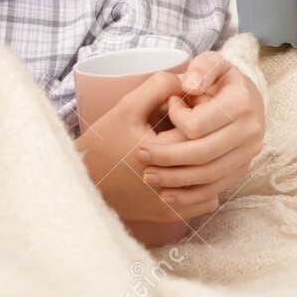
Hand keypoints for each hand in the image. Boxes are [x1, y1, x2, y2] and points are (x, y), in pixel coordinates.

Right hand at [76, 69, 217, 222]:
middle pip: (208, 153)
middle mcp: (170, 184)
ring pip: (214, 178)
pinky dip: (204, 182)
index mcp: (161, 154)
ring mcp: (172, 204)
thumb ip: (158, 87)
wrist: (83, 183)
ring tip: (193, 141)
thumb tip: (188, 80)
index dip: (200, 111)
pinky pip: (207, 198)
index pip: (199, 128)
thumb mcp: (127, 108)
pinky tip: (191, 166)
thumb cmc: (103, 143)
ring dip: (210, 159)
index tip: (191, 102)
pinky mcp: (170, 215)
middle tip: (196, 118)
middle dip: (206, 134)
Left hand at [138, 58, 265, 211]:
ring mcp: (248, 153)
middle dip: (167, 157)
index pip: (198, 123)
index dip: (175, 118)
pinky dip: (190, 195)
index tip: (166, 105)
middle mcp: (250, 131)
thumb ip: (202, 68)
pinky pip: (215, 188)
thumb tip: (190, 86)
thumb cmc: (221, 79)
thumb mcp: (213, 62)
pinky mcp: (242, 169)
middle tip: (140, 155)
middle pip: (202, 153)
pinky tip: (167, 195)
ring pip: (208, 175)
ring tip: (148, 176)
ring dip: (175, 180)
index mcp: (241, 103)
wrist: (247, 98)